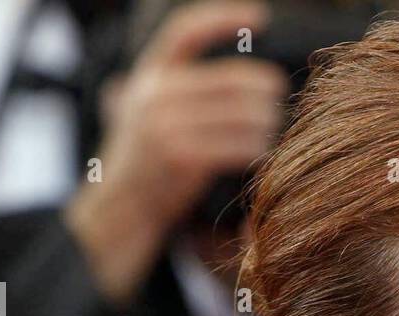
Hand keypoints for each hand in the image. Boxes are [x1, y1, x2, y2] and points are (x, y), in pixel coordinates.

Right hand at [66, 0, 288, 303]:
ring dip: (267, 126)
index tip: (259, 17)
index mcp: (148, 78)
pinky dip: (258, 151)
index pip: (186, 31)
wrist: (118, 213)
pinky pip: (238, 145)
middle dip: (265, 92)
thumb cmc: (146, 168)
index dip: (223, 18)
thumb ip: (178, 93)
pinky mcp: (179, 157)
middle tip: (280, 102)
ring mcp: (164, 125)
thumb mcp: (146, 117)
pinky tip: (264, 158)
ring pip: (242, 114)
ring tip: (273, 135)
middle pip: (232, 79)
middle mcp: (153, 95)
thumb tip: (243, 82)